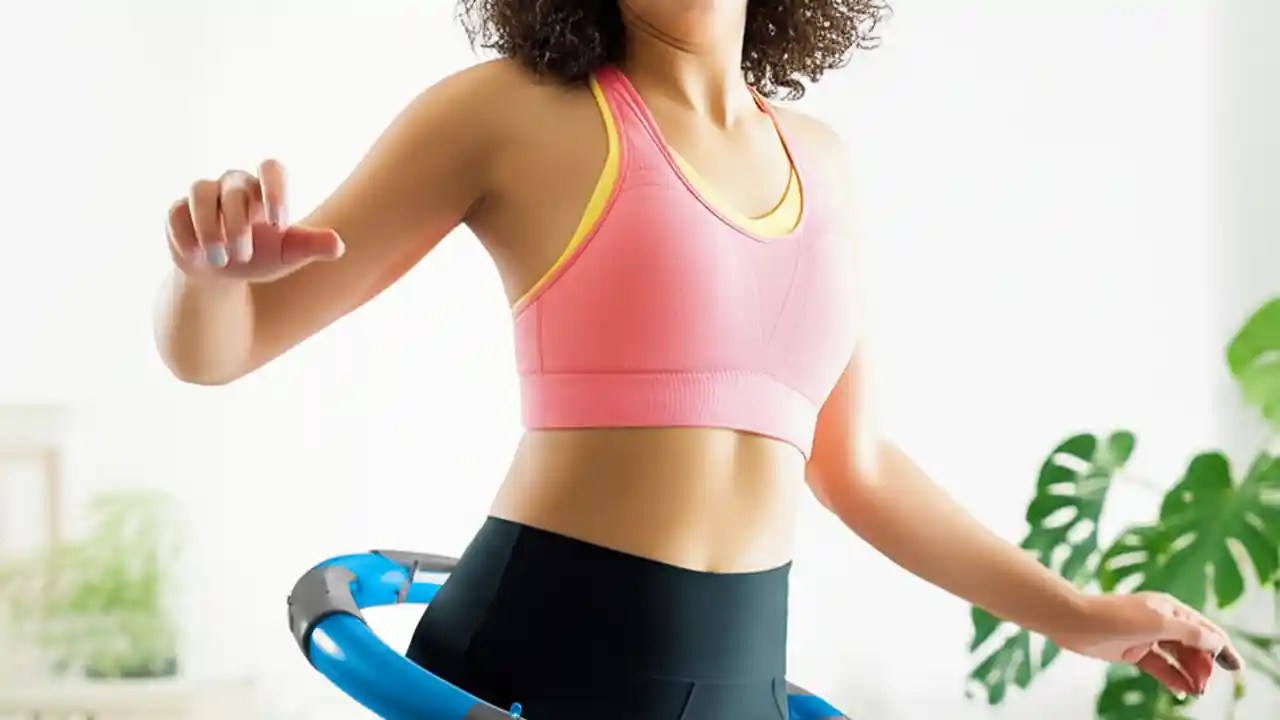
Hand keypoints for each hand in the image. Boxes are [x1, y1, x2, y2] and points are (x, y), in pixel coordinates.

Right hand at [166, 159, 343, 282]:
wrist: (224, 274)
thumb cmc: (262, 257)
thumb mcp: (289, 255)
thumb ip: (312, 247)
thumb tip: (338, 246)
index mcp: (263, 189)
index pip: (271, 168)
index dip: (275, 190)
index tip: (279, 223)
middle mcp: (233, 184)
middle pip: (234, 189)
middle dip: (238, 225)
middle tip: (243, 256)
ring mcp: (203, 195)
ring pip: (200, 190)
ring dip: (209, 226)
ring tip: (220, 259)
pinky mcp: (177, 211)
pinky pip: (176, 212)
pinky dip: (186, 235)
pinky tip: (197, 256)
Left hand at [1049, 592, 1242, 695]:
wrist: (1075, 621)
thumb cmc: (1115, 617)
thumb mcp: (1158, 623)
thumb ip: (1189, 633)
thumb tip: (1216, 641)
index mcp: (1170, 609)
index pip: (1204, 629)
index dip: (1222, 647)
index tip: (1235, 668)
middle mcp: (1162, 621)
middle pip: (1193, 646)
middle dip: (1203, 666)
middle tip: (1204, 686)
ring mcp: (1147, 637)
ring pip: (1177, 658)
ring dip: (1189, 674)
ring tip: (1195, 692)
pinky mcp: (1134, 650)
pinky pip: (1160, 666)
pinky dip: (1172, 678)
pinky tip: (1181, 690)